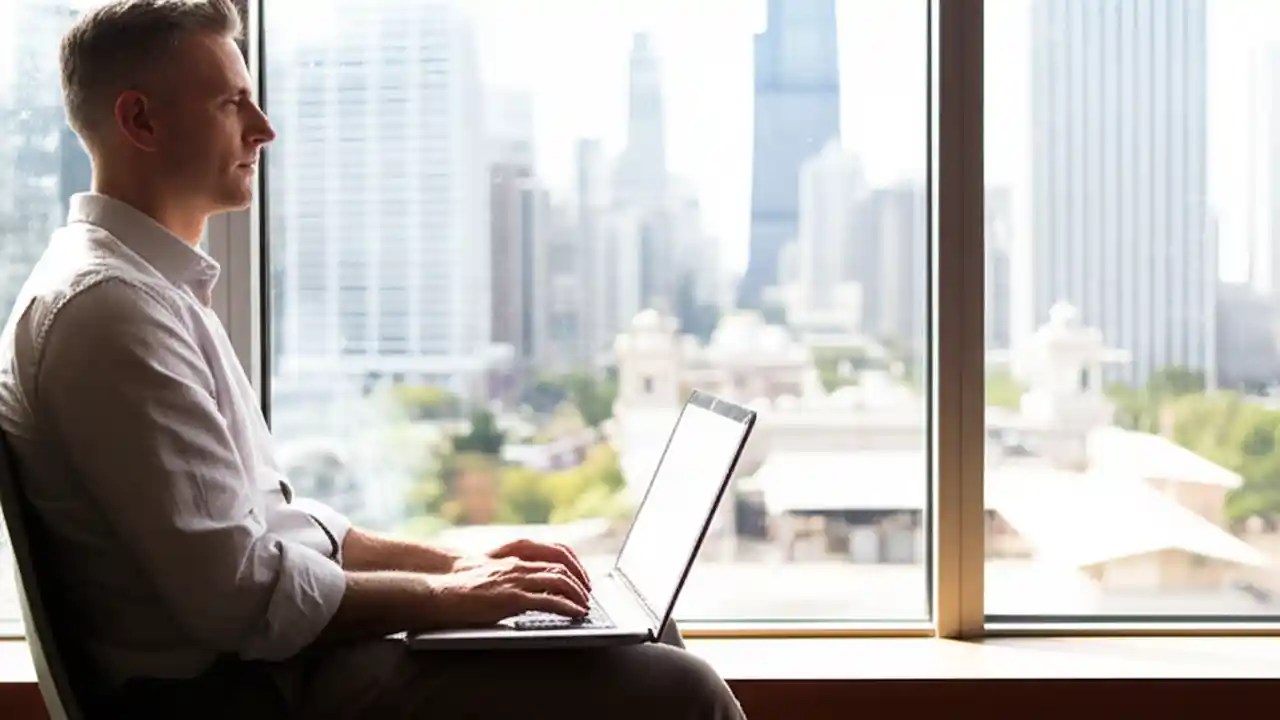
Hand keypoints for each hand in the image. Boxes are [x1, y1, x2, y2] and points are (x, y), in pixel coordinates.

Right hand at [427, 557, 589, 626]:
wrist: (440, 588)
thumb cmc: (462, 583)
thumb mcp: (492, 570)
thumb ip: (513, 573)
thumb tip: (532, 586)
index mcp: (514, 555)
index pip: (555, 551)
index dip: (574, 563)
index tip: (582, 576)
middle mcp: (518, 563)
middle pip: (562, 565)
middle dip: (580, 580)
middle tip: (588, 594)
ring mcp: (516, 580)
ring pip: (560, 580)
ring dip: (578, 594)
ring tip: (585, 606)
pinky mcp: (512, 598)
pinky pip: (549, 600)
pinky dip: (568, 607)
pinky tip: (575, 614)